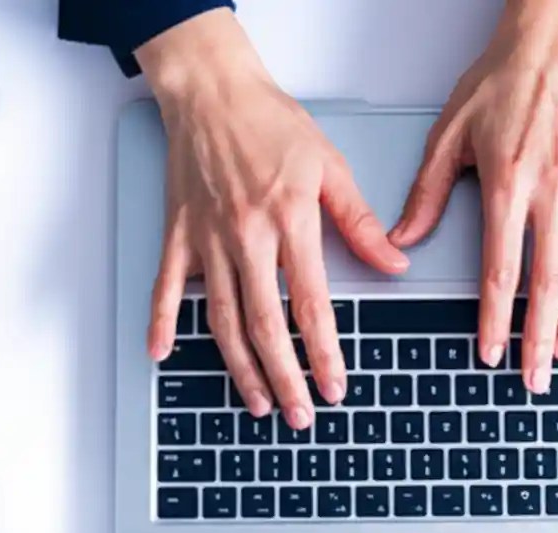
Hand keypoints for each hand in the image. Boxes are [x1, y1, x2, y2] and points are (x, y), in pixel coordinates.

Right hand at [136, 11, 408, 426]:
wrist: (213, 91)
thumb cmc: (271, 122)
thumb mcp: (330, 166)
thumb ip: (360, 221)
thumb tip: (394, 263)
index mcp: (287, 221)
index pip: (309, 304)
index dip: (323, 353)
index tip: (334, 386)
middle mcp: (244, 237)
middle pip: (264, 325)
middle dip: (284, 378)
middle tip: (299, 415)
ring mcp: (206, 240)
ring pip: (222, 319)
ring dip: (239, 367)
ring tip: (256, 402)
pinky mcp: (178, 235)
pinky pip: (166, 287)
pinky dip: (163, 322)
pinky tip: (164, 354)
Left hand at [389, 0, 557, 393]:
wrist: (552, 38)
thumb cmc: (500, 80)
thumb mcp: (448, 133)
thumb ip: (426, 193)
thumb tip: (402, 241)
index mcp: (507, 182)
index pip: (501, 269)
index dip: (495, 319)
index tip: (491, 352)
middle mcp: (553, 188)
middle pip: (548, 281)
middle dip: (538, 337)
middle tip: (532, 377)